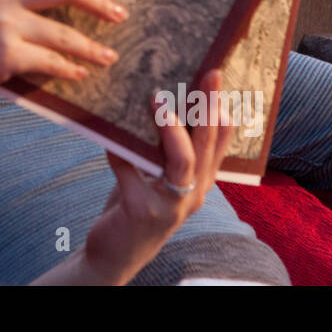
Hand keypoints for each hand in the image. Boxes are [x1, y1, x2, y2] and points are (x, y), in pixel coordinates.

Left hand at [80, 69, 235, 285]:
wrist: (114, 255)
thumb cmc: (135, 206)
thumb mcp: (155, 176)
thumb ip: (161, 150)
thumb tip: (155, 100)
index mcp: (200, 184)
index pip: (220, 144)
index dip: (222, 111)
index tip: (218, 78)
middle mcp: (192, 195)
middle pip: (207, 146)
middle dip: (208, 108)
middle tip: (208, 75)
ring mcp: (170, 206)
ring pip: (183, 161)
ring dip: (172, 129)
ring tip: (158, 100)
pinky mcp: (142, 212)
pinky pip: (131, 173)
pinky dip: (119, 153)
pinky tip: (109, 139)